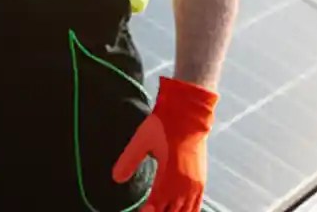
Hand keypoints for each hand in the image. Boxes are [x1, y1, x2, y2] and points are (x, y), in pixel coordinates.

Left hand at [112, 76, 218, 211]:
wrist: (188, 114)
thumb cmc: (163, 126)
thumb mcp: (141, 141)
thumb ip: (128, 161)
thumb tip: (115, 178)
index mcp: (169, 179)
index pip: (155, 208)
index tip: (140, 211)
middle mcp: (184, 187)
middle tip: (146, 210)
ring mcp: (195, 186)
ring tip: (160, 210)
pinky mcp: (201, 182)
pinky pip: (196, 207)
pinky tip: (177, 211)